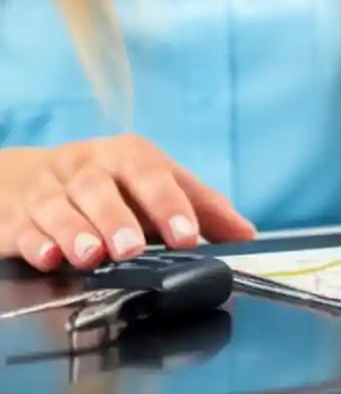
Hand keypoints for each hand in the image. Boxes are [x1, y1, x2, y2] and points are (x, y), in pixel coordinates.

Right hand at [0, 135, 256, 271]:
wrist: (32, 179)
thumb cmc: (114, 187)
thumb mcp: (159, 188)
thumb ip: (202, 209)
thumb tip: (246, 235)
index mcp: (127, 155)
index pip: (151, 172)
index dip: (169, 203)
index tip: (187, 236)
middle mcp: (85, 166)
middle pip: (99, 186)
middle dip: (116, 218)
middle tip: (130, 248)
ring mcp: (47, 189)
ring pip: (57, 204)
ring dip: (74, 230)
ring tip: (91, 256)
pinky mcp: (16, 215)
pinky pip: (23, 227)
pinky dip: (35, 242)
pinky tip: (48, 256)